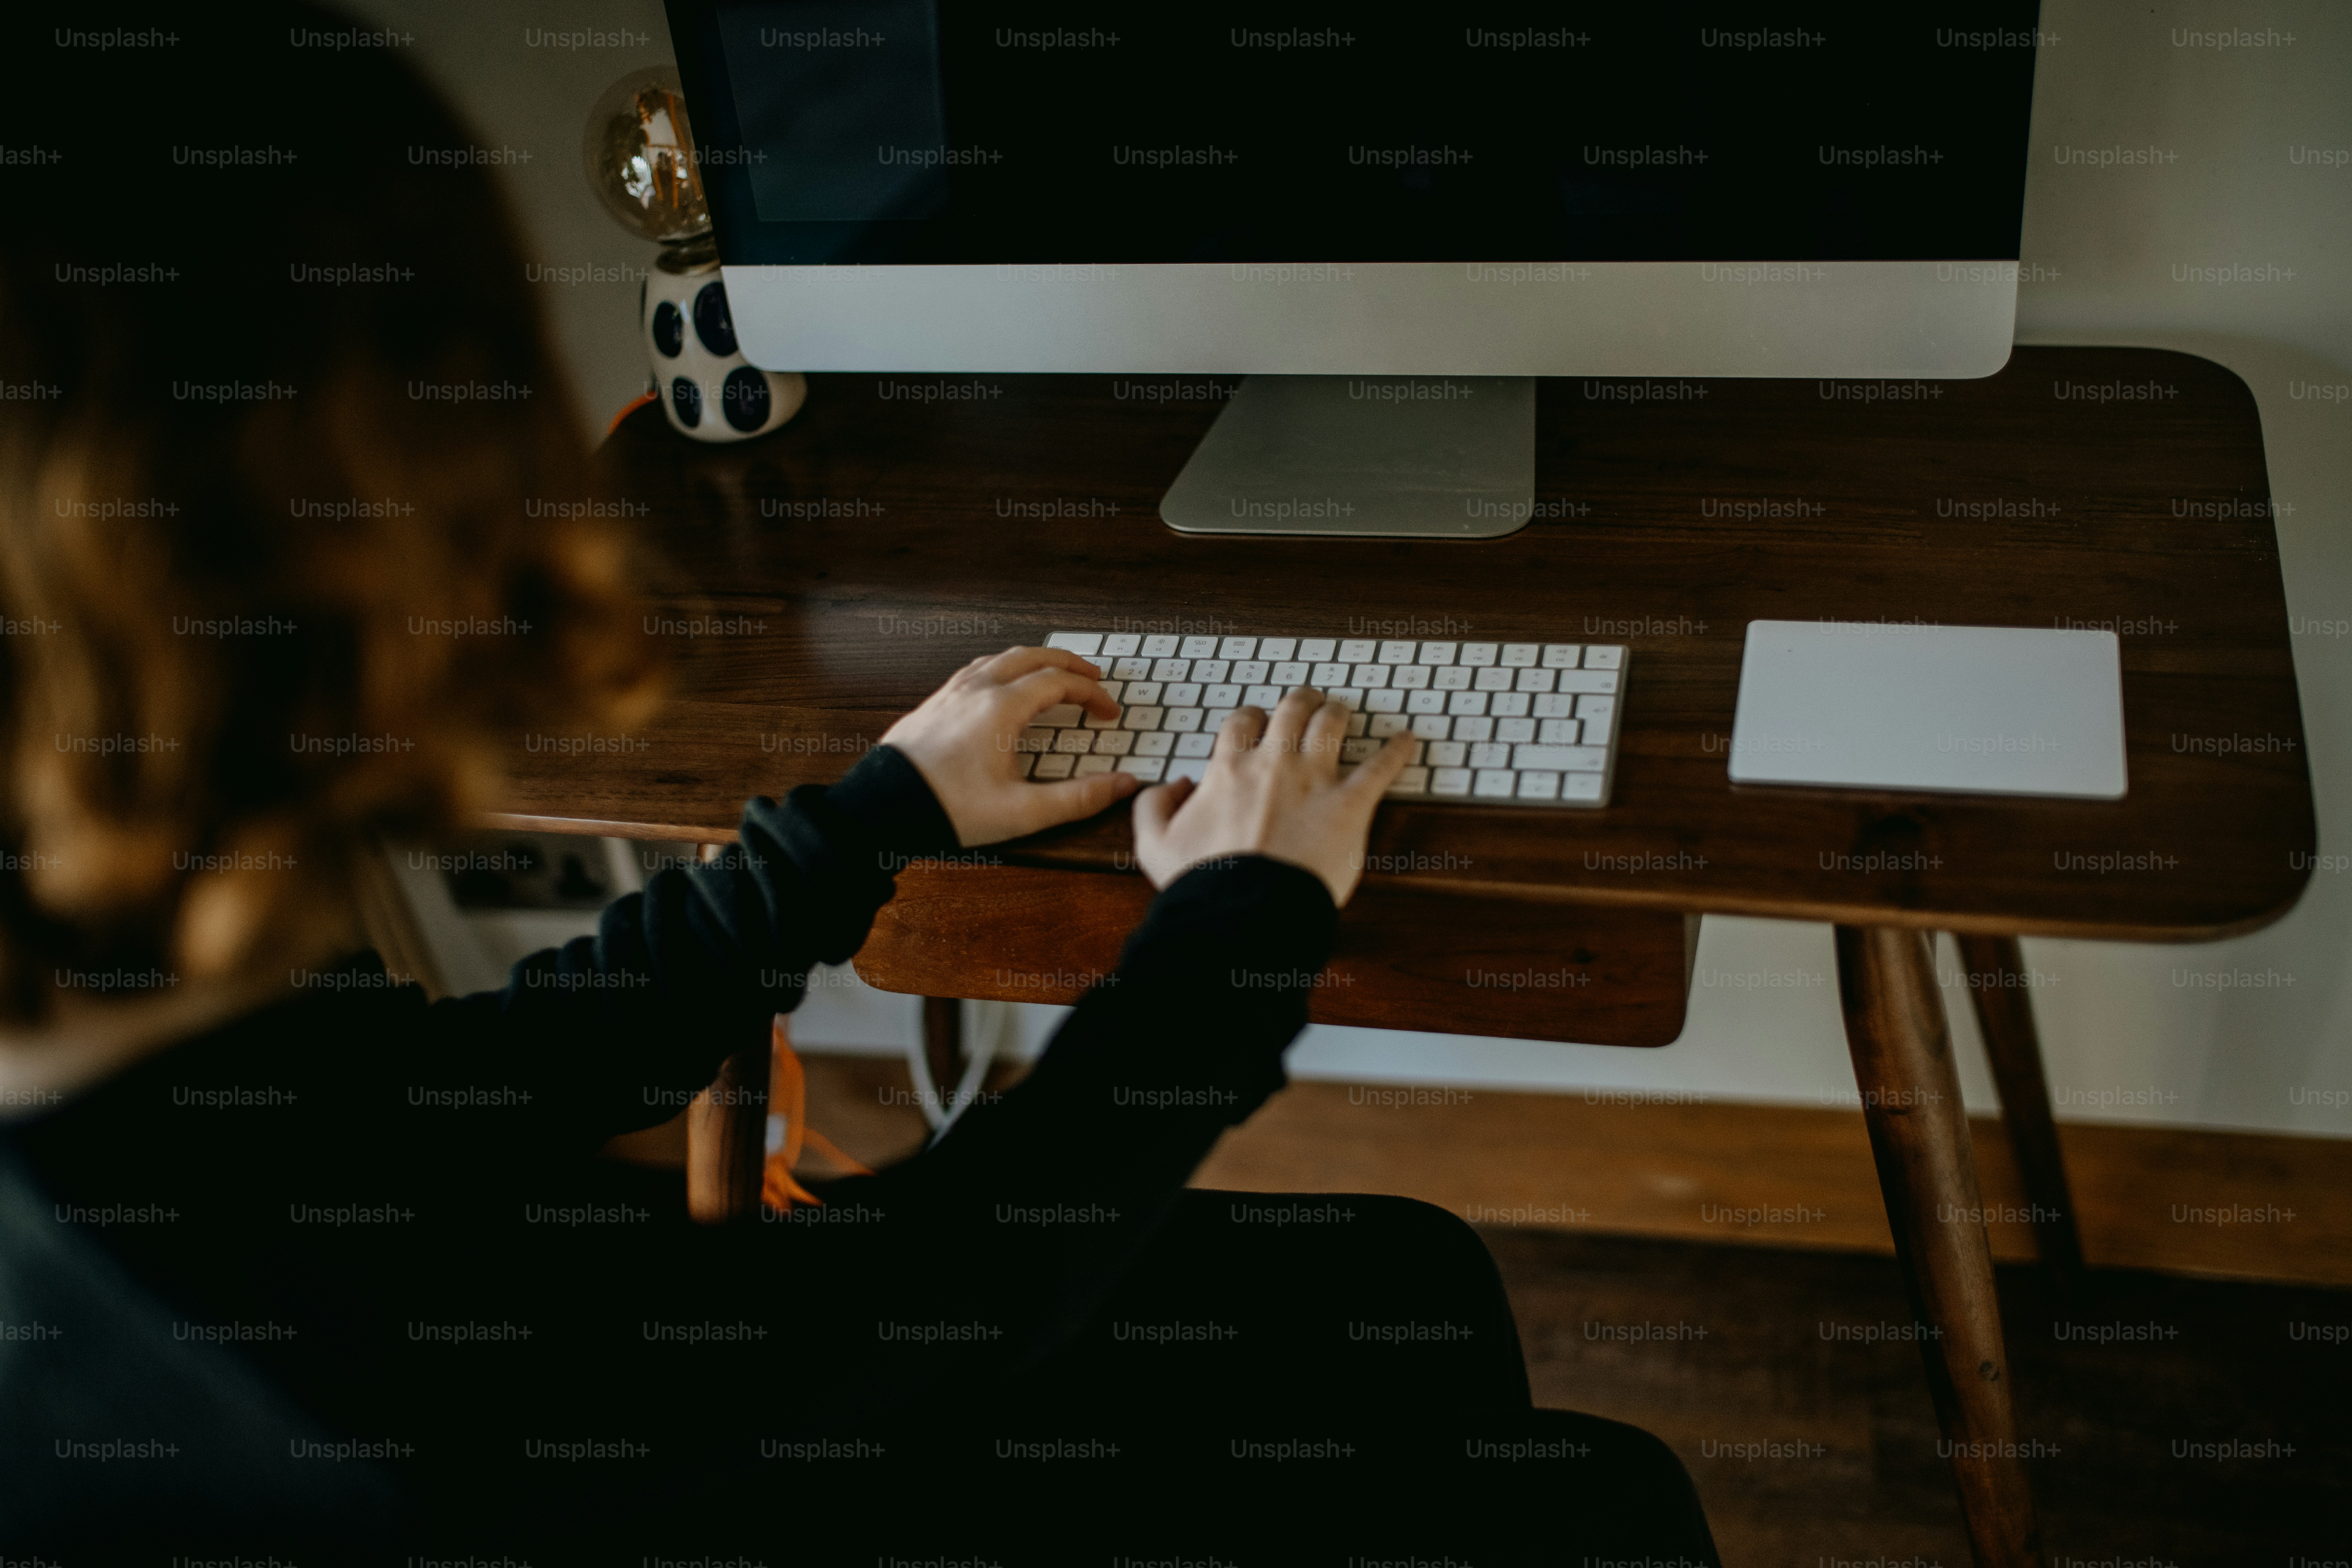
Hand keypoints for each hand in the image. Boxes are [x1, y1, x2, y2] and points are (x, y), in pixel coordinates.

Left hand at [880, 646, 1141, 845]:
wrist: (884, 808)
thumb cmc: (948, 809)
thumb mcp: (1022, 812)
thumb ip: (1078, 799)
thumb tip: (1123, 786)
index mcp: (1001, 707)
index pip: (1059, 683)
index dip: (1091, 695)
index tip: (1107, 712)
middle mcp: (975, 689)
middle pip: (1032, 657)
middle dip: (1068, 664)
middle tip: (1092, 677)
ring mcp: (951, 693)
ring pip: (1001, 658)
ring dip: (1034, 661)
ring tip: (1053, 674)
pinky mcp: (934, 704)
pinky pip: (976, 670)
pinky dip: (1003, 668)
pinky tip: (1003, 686)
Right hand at [1130, 688, 1412, 905]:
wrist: (1246, 911)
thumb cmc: (1204, 883)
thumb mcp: (1155, 845)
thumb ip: (1153, 806)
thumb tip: (1173, 784)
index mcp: (1229, 770)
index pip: (1242, 722)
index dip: (1250, 719)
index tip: (1256, 727)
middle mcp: (1273, 764)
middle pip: (1290, 709)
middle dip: (1299, 702)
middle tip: (1306, 705)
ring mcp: (1314, 780)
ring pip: (1331, 723)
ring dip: (1337, 712)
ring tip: (1342, 712)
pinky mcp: (1349, 804)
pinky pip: (1380, 766)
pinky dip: (1396, 750)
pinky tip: (1406, 741)